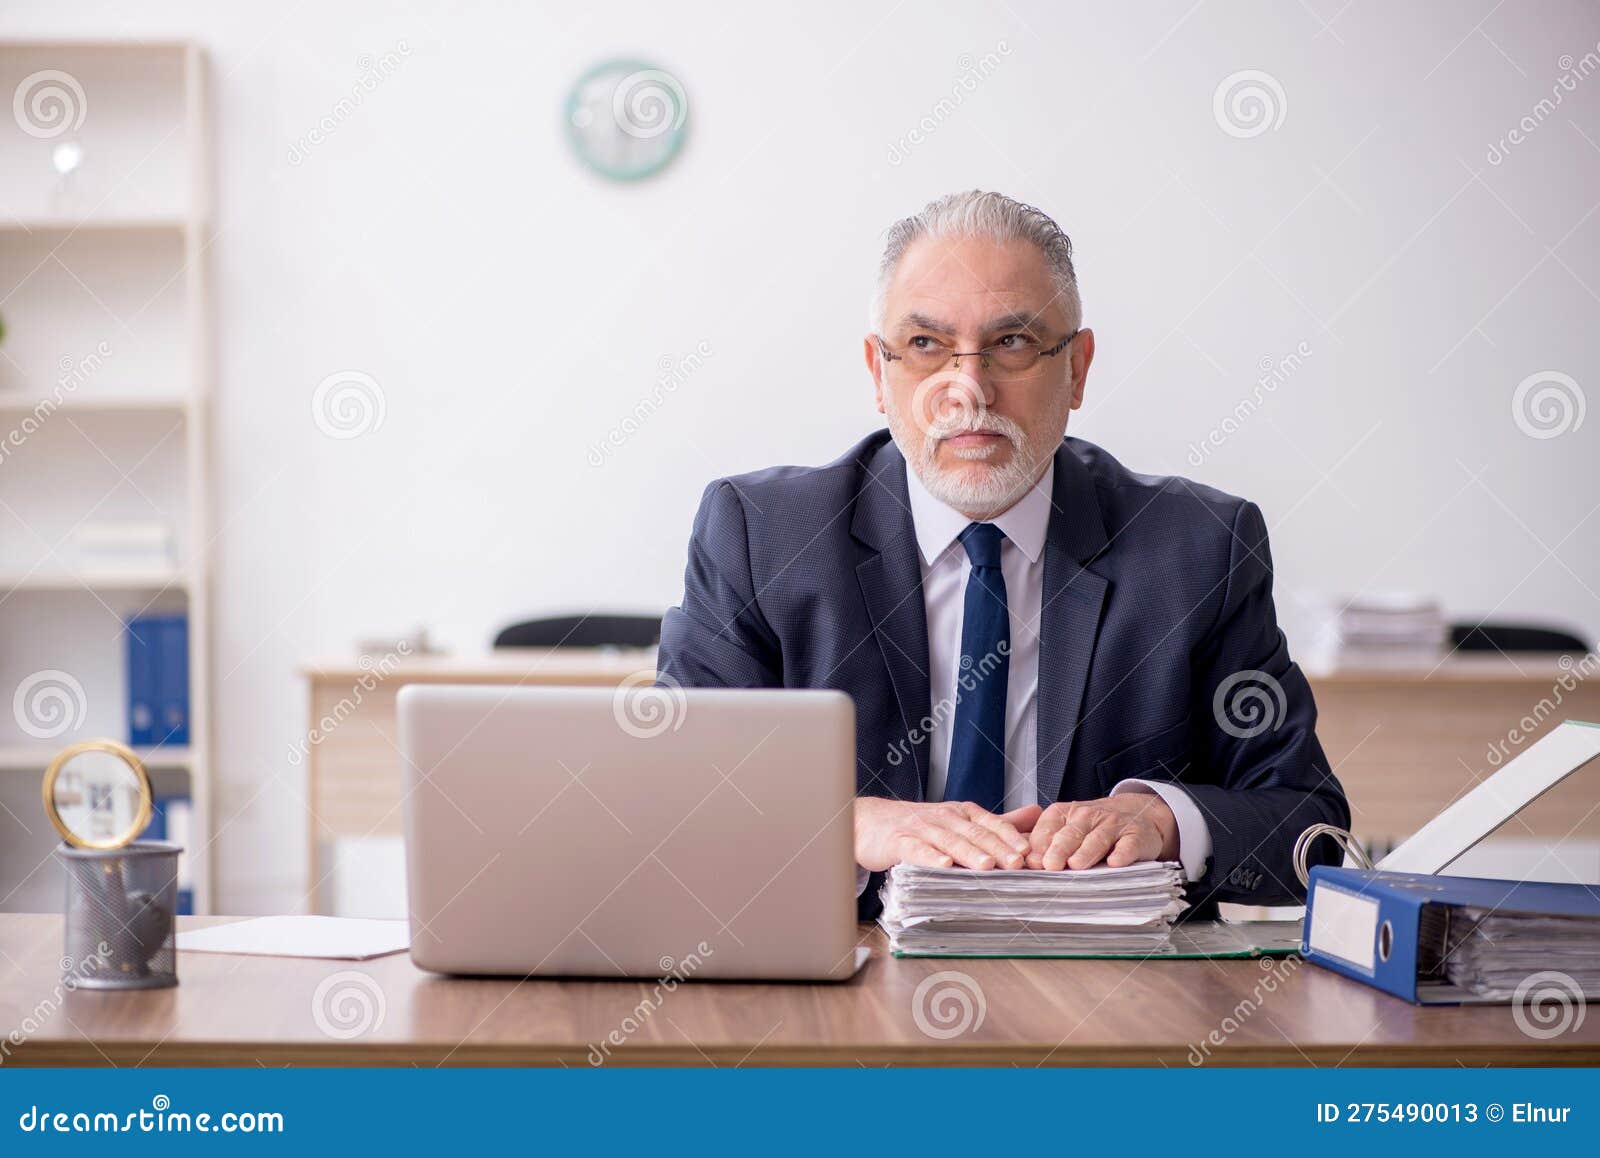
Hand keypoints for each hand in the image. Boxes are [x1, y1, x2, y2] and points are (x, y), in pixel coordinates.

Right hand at [854, 797, 1033, 872]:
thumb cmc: (920, 825)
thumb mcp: (960, 820)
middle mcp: (944, 817)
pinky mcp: (899, 841)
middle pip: (974, 833)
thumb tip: (1037, 814)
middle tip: (1017, 862)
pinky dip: (930, 857)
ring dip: (969, 853)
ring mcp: (921, 828)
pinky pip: (917, 849)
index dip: (1010, 837)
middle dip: (997, 848)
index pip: (990, 823)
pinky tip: (943, 865)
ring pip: (950, 840)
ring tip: (987, 866)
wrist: (871, 821)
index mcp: (962, 813)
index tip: (1030, 852)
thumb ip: (998, 822)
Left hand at [1023, 794, 1177, 870]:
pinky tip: (1115, 863)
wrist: (1139, 814)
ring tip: (1076, 865)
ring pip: (1097, 839)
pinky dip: (1122, 854)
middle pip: (1071, 833)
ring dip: (1086, 852)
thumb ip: (1048, 843)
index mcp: (1066, 813)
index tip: (1031, 863)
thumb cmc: (1095, 828)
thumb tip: (1029, 863)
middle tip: (1050, 865)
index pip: (1048, 828)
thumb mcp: (1070, 829)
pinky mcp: (1136, 835)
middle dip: (1059, 849)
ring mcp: (1114, 824)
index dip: (1039, 846)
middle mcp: (1089, 815)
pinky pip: (1128, 845)